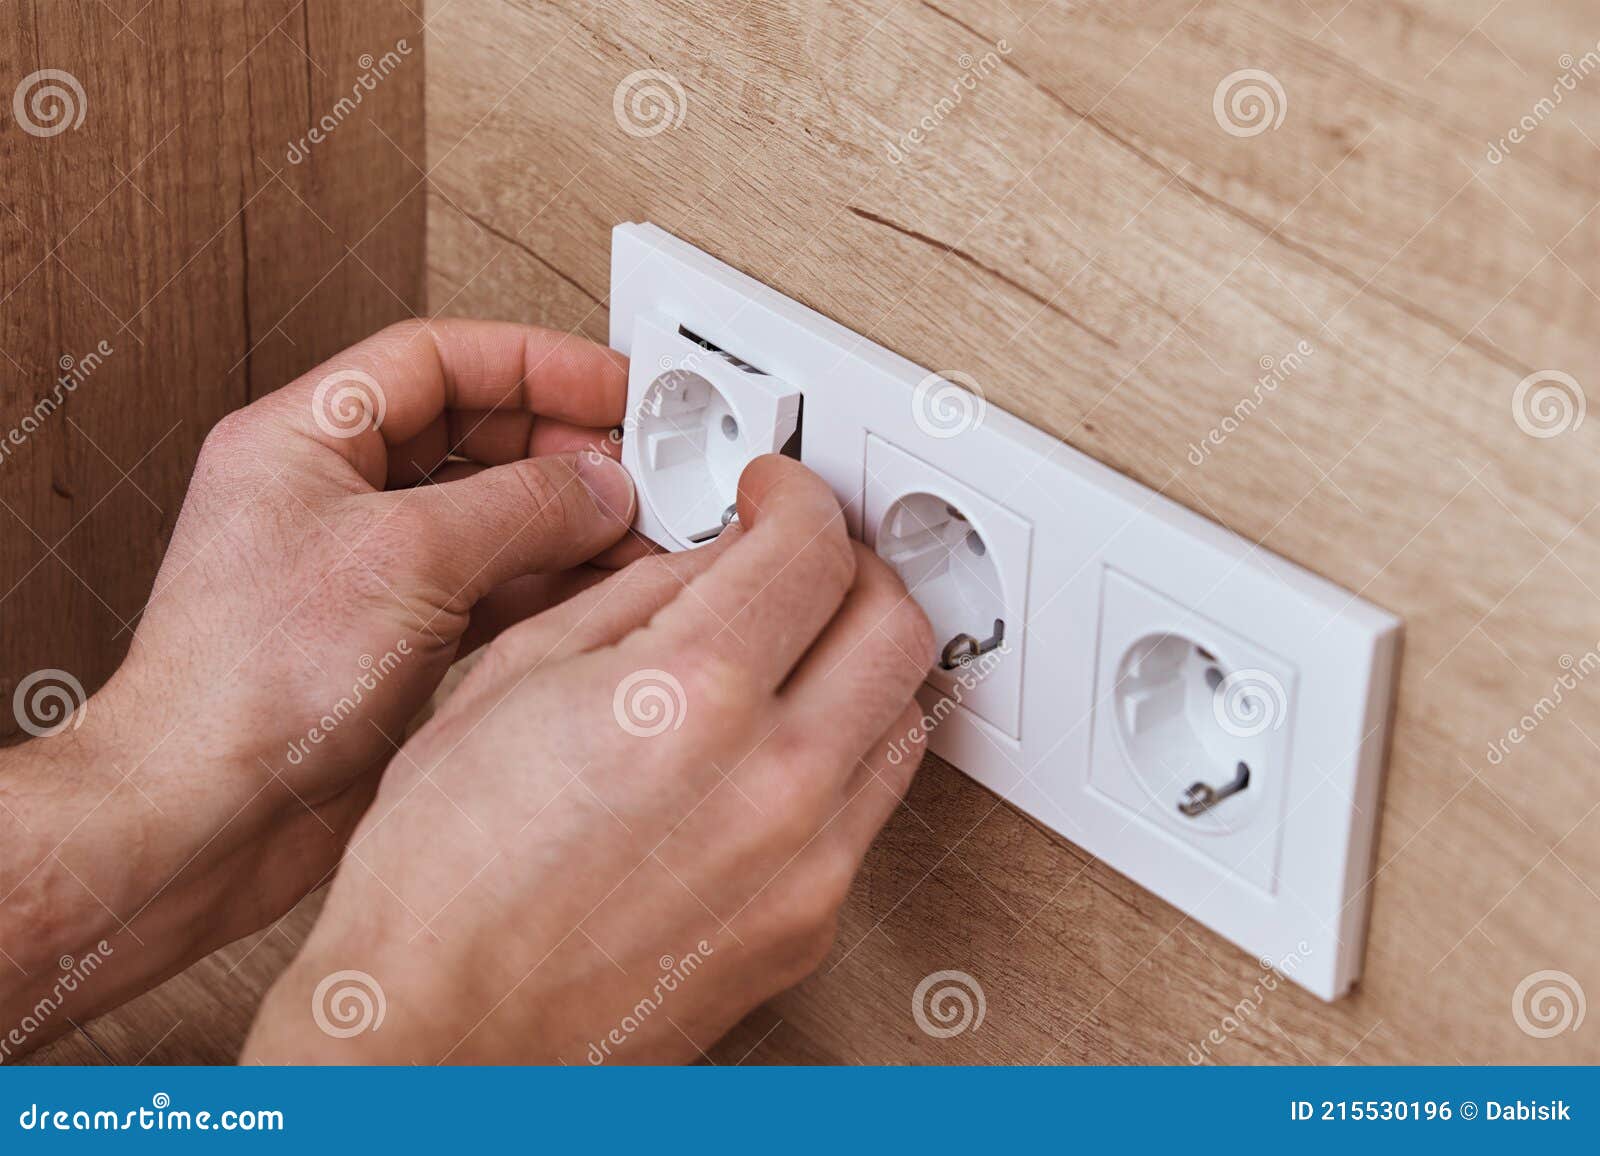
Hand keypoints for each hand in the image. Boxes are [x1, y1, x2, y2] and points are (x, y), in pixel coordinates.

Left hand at [0, 319, 638, 1040]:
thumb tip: (601, 481)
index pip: (438, 359)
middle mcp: (334, 497)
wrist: (202, 819)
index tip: (614, 384)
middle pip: (473, 434)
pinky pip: (492, 587)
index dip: (536, 362)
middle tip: (641, 465)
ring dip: (569, 519)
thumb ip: (521, 506)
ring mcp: (367, 572)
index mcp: (304, 440)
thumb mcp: (405, 560)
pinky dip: (552, 583)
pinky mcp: (395, 641)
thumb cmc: (244, 689)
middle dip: (563, 445)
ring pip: (490, 515)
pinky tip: (604, 588)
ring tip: (642, 529)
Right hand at [242, 456, 934, 1063]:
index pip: (809, 550)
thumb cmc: (441, 882)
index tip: (778, 496)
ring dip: (866, 658)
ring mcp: (806, 865)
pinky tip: (784, 739)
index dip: (796, 498)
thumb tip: (711, 561)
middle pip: (896, 624)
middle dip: (855, 565)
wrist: (441, 1032)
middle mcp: (772, 781)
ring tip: (804, 644)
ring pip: (906, 716)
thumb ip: (635, 599)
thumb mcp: (511, 681)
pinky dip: (845, 748)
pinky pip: (872, 805)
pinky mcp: (810, 925)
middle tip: (808, 556)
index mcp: (686, 697)